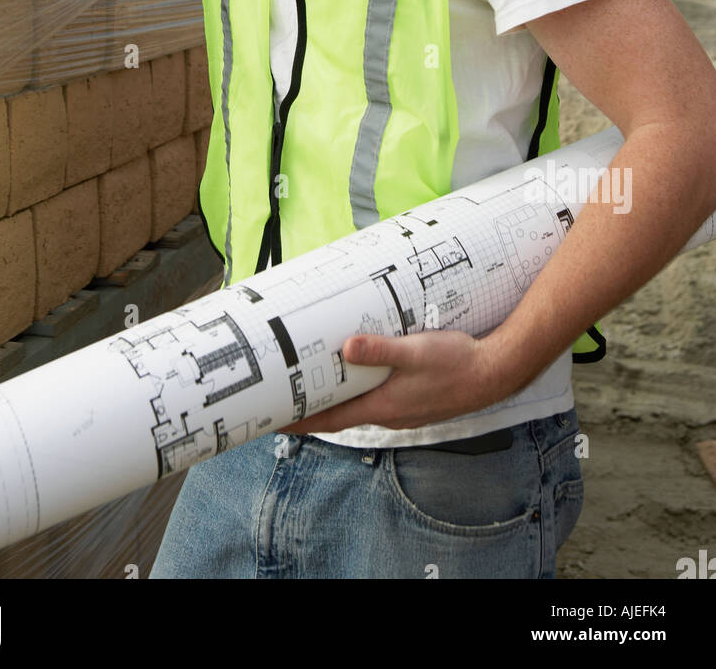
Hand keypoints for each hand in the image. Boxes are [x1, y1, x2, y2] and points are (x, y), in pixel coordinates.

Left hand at [277, 330, 503, 434]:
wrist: (495, 372)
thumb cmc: (457, 363)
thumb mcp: (415, 351)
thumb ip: (381, 349)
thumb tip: (347, 348)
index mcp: (383, 407)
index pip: (331, 420)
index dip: (301, 421)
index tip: (274, 421)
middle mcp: (389, 413)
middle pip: (340, 415)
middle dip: (311, 409)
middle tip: (283, 400)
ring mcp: (402, 409)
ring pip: (358, 407)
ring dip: (335, 400)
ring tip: (312, 385)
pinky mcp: (413, 400)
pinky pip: (376, 399)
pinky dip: (358, 392)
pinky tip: (358, 376)